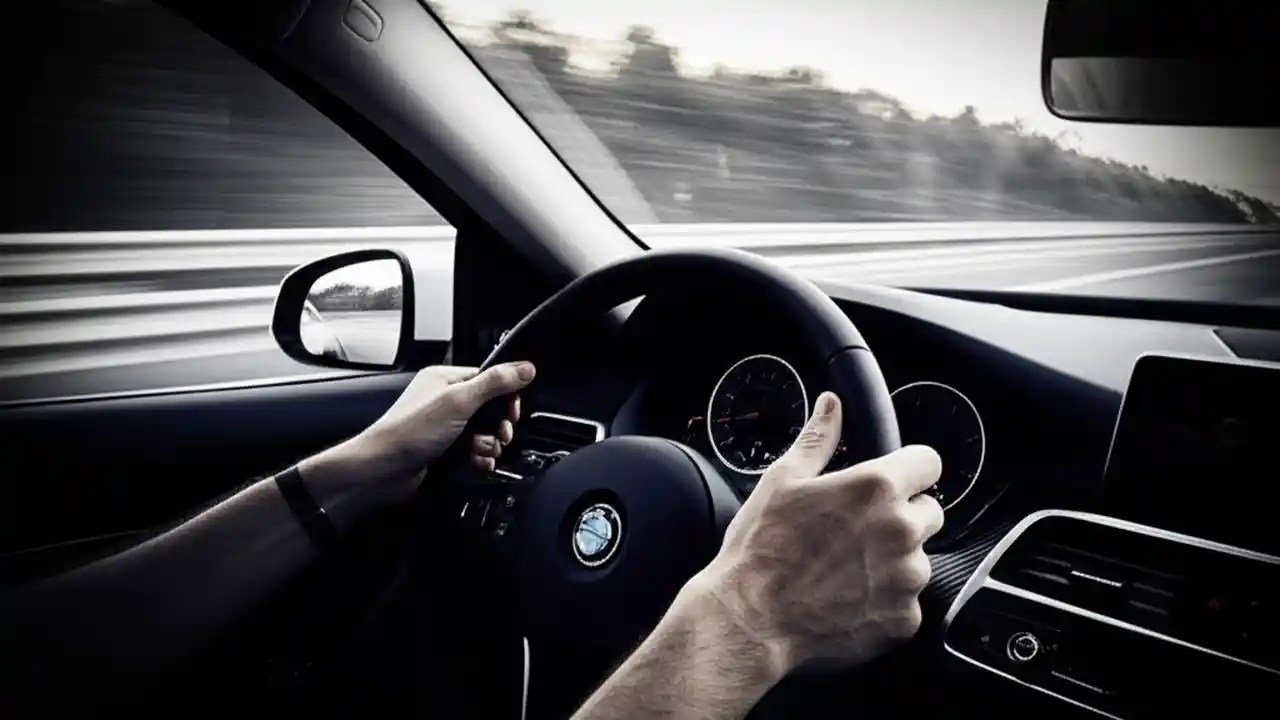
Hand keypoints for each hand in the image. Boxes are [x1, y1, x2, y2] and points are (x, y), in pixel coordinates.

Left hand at [298, 362, 535, 517]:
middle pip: (491, 408)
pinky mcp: (445, 449)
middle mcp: (445, 400)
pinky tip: (477, 462)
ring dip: (489, 444)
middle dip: (499, 425)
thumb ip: (494, 383)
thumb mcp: (458, 401)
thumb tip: (526, 368)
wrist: (383, 471)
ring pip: (484, 432)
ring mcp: (444, 426)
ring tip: (479, 450)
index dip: (506, 396)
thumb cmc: (410, 431)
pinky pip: (474, 451)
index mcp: (445, 379)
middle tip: (501, 435)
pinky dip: (480, 458)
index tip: (513, 412)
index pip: (489, 379)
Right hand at [690, 391, 943, 674]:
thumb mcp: (783, 480)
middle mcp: (901, 531)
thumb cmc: (761, 548)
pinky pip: (907, 602)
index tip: (893, 482)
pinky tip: (848, 599)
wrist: (749, 618)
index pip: (929, 463)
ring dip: (894, 561)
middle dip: (902, 516)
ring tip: (846, 569)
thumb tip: (832, 405)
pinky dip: (885, 601)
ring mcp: (906, 578)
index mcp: (876, 488)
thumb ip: (818, 438)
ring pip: (918, 559)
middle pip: (929, 512)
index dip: (909, 470)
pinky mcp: (903, 618)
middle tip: (857, 531)